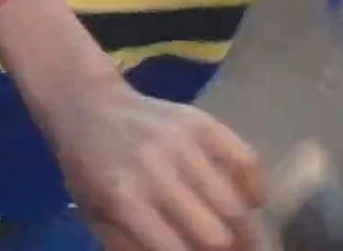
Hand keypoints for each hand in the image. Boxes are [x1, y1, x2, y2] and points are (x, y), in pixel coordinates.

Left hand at [42, 88, 262, 250]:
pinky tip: (245, 198)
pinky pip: (249, 161)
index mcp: (124, 198)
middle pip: (217, 235)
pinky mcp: (202, 121)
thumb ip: (132, 248)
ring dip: (242, 228)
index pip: (177, 250)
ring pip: (237, 206)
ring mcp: (181, 142)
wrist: (88, 106)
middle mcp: (155, 170)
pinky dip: (254, 188)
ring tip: (237, 233)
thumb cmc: (90, 170)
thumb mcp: (96, 217)